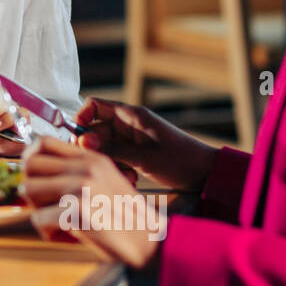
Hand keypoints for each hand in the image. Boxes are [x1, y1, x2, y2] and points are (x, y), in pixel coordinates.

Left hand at [22, 136, 164, 268]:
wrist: (153, 243)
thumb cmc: (125, 220)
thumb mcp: (103, 184)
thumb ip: (74, 175)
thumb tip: (31, 178)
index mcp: (92, 158)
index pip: (43, 142)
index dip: (30, 159)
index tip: (34, 179)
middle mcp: (86, 167)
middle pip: (29, 163)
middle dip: (30, 186)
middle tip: (45, 205)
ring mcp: (81, 186)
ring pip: (28, 189)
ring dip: (37, 210)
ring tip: (56, 222)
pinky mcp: (78, 210)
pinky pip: (38, 219)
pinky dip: (47, 232)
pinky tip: (67, 237)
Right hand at [73, 97, 217, 191]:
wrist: (207, 175)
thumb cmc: (180, 161)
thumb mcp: (144, 158)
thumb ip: (112, 149)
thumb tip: (82, 142)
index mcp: (131, 116)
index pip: (94, 106)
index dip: (81, 119)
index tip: (78, 140)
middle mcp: (128, 124)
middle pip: (96, 130)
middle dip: (96, 149)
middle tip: (102, 165)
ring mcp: (132, 139)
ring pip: (105, 147)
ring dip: (109, 162)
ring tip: (125, 176)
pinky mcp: (136, 153)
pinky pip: (117, 157)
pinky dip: (119, 168)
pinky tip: (131, 179)